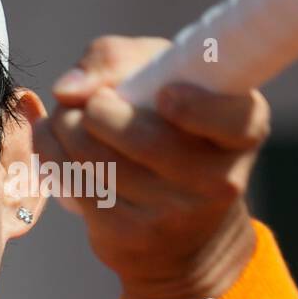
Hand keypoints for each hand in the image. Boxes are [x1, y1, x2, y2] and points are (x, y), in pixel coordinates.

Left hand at [31, 36, 270, 298]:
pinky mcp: (134, 238)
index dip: (197, 109)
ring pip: (100, 162)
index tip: (165, 97)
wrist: (181, 230)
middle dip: (94, 109)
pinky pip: (78, 187)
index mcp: (243, 128)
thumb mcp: (159, 77)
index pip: (234, 121)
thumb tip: (68, 90)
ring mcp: (177, 216)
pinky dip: (54, 156)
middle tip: (89, 102)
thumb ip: (115, 59)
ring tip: (67, 119)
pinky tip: (56, 143)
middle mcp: (220, 178)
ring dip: (65, 129)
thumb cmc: (169, 127)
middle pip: (142, 138)